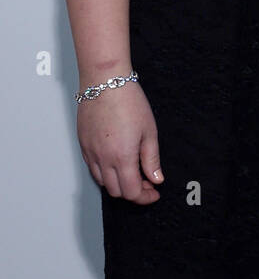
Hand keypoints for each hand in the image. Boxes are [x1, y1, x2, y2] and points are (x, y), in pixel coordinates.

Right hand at [76, 81, 162, 203]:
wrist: (105, 81)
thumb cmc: (128, 100)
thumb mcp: (149, 130)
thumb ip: (152, 159)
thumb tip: (156, 179)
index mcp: (122, 157)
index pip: (131, 192)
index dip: (144, 197)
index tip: (154, 193)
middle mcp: (102, 159)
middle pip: (116, 191)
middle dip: (132, 191)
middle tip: (146, 181)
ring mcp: (90, 153)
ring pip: (102, 182)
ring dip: (118, 183)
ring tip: (132, 171)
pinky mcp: (82, 145)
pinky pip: (92, 168)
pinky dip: (105, 173)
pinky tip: (116, 161)